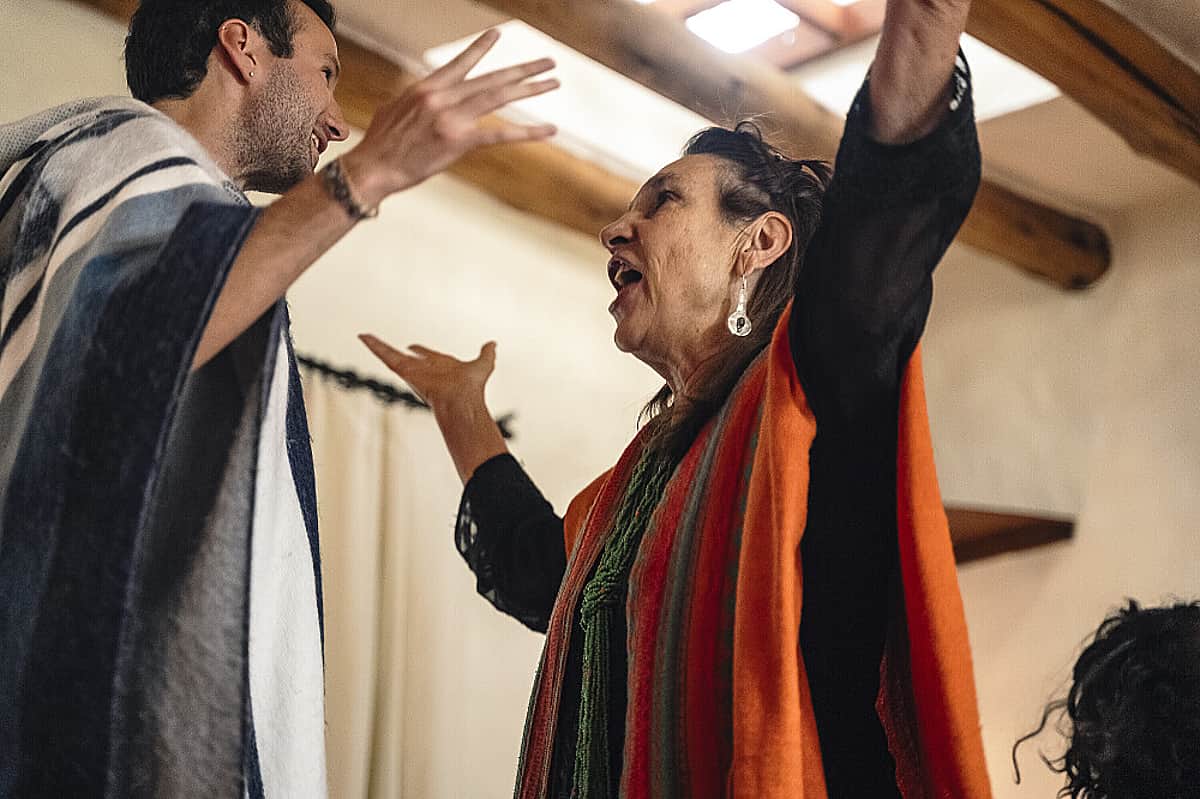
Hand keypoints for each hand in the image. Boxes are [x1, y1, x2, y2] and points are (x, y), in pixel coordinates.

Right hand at [342, 30, 558, 204]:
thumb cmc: (380, 144)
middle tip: (548, 62)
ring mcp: (452, 117)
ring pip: (499, 97)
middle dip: (523, 69)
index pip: (460, 62)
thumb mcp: (395, 110)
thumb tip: (421, 99)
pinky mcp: (460, 141)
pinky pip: (500, 134)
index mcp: (426, 87)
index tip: (498, 34)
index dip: (481, 48)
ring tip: (553, 82)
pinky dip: (528, 132)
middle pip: (491, 78)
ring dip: (530, 89)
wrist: (373, 167)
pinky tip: (549, 130)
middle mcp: (442, 96)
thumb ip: (416, 101)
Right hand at [359, 335, 496, 412]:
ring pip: (391, 355)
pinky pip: (386, 355)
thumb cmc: (472, 387)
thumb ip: (487, 354)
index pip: (428, 357)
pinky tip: (363, 336)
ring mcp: (413, 371)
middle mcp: (424, 370)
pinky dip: (374, 345)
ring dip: (377, 345)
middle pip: (406, 357)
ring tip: (364, 335)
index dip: (422, 351)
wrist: (461, 399)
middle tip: (382, 344)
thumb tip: (493, 344)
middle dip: (396, 351)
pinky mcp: (404, 370)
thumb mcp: (483, 364)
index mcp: (440, 367)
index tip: (413, 347)